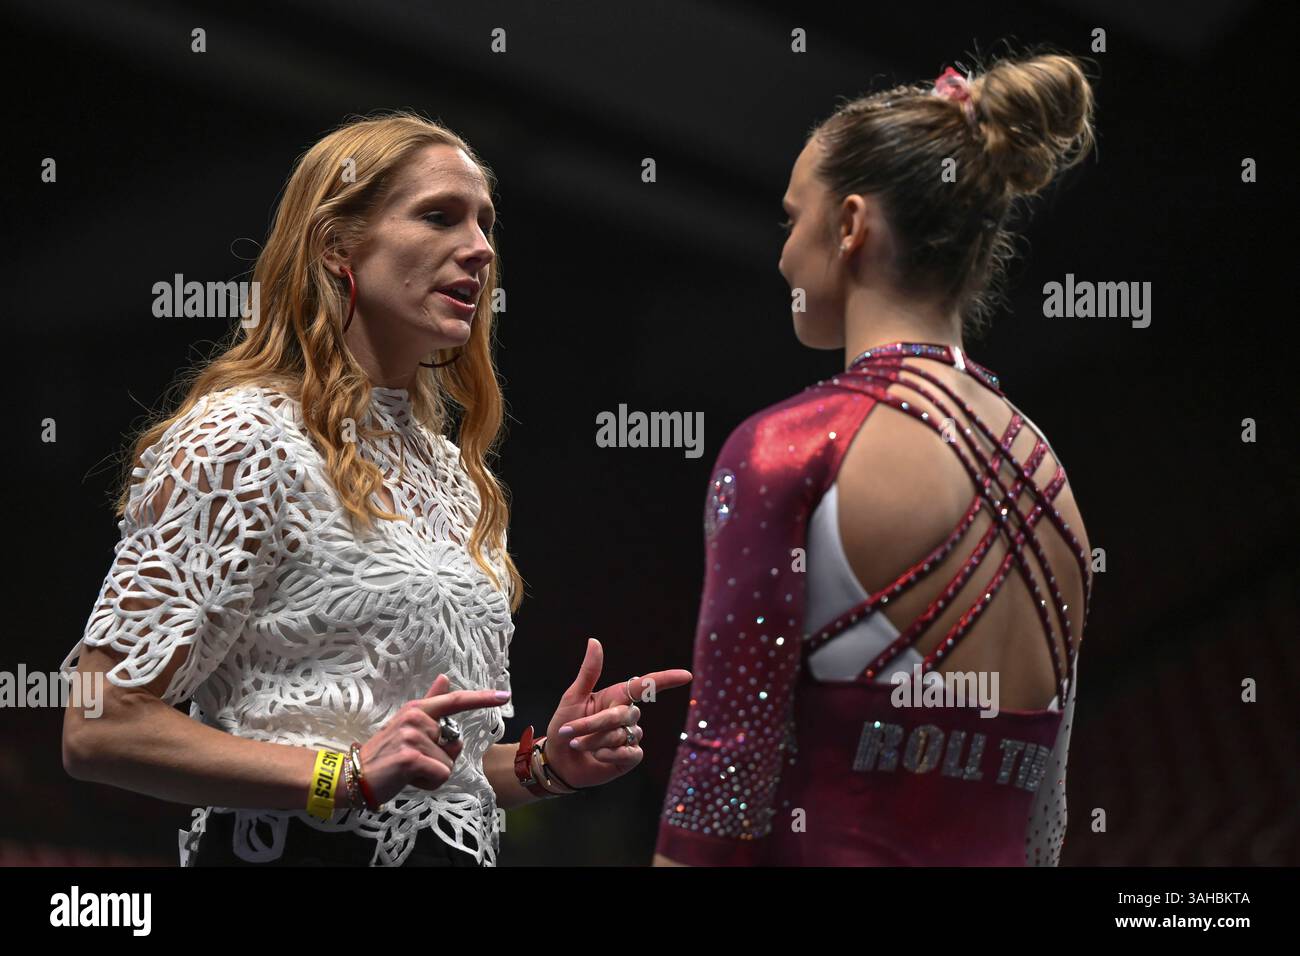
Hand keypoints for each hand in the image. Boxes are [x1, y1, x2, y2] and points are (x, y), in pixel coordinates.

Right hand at [358, 674, 510, 805]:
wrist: (355, 776)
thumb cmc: (386, 754)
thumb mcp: (408, 726)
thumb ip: (430, 703)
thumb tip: (445, 677)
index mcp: (417, 709)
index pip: (455, 701)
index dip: (482, 699)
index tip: (504, 696)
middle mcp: (416, 718)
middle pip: (454, 745)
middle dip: (439, 760)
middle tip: (412, 762)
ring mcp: (413, 736)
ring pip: (448, 763)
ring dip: (432, 773)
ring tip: (407, 770)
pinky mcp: (411, 757)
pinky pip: (441, 774)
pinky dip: (429, 783)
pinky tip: (408, 779)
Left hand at [542, 638, 691, 790]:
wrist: (559, 760)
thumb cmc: (564, 726)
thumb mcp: (572, 697)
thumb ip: (589, 672)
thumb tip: (594, 641)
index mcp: (617, 697)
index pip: (646, 686)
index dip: (667, 680)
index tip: (686, 676)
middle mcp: (628, 715)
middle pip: (622, 715)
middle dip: (593, 724)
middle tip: (571, 731)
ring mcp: (632, 736)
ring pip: (621, 735)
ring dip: (594, 741)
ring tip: (580, 745)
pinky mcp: (631, 757)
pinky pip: (629, 753)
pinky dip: (608, 755)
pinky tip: (598, 756)